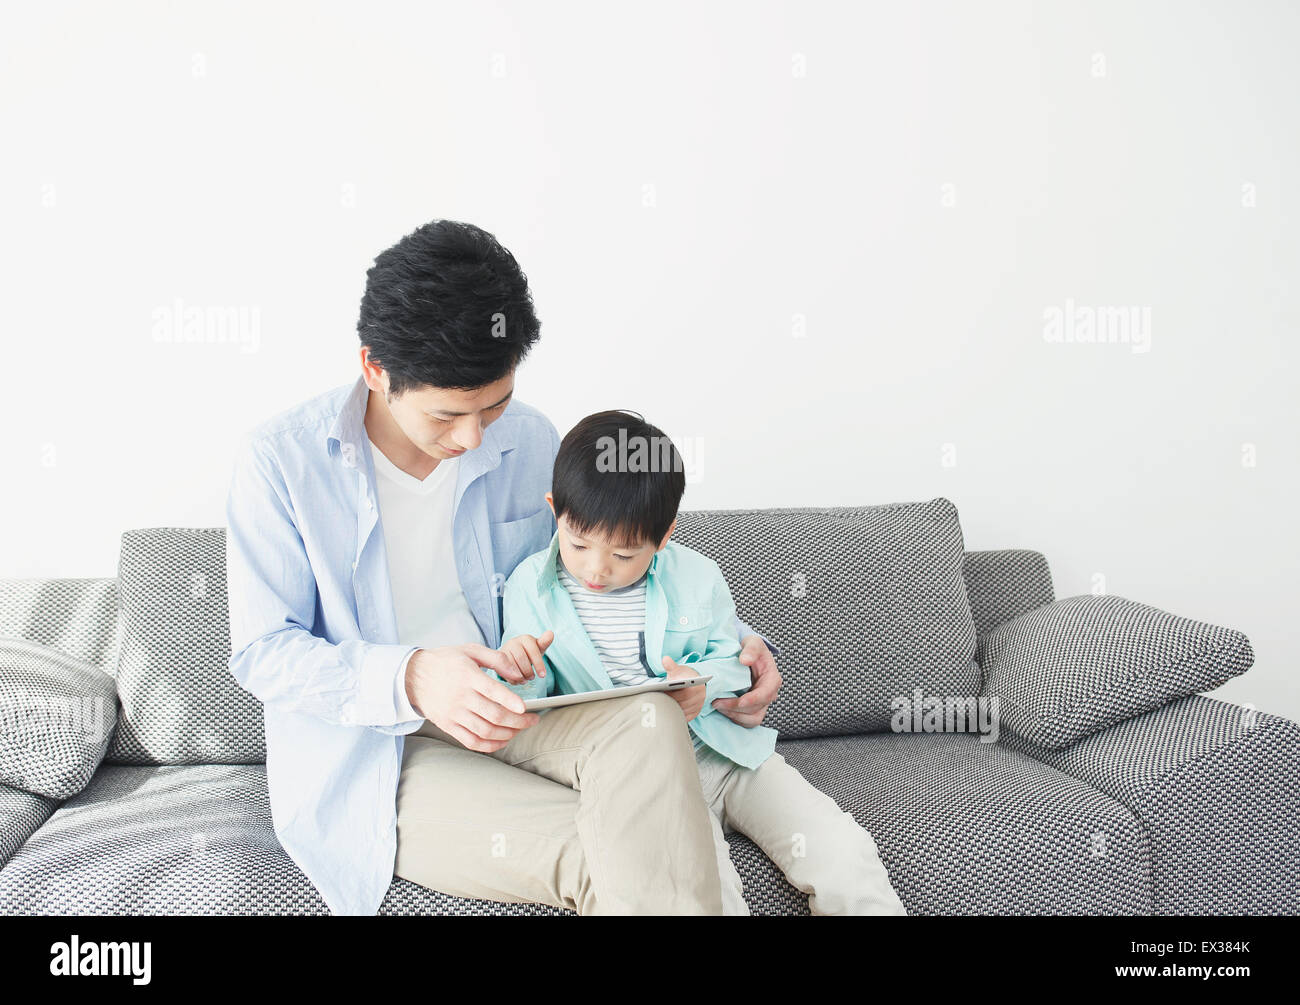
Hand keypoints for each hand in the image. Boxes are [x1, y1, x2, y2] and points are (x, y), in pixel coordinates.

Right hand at [405, 644, 539, 752]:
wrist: (413, 676)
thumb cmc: (446, 661)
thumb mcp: (471, 650)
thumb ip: (497, 659)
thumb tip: (517, 674)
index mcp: (467, 675)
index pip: (492, 690)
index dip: (510, 701)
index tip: (525, 708)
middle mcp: (460, 696)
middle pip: (494, 715)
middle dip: (519, 721)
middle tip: (533, 721)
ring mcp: (453, 714)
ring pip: (485, 731)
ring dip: (508, 734)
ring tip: (520, 729)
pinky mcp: (448, 726)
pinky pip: (471, 741)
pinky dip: (489, 745)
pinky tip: (502, 740)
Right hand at [499, 630, 554, 681]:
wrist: (514, 654)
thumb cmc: (529, 651)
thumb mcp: (539, 647)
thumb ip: (545, 642)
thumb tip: (551, 633)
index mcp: (525, 638)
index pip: (533, 651)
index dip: (538, 664)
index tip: (543, 675)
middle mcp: (513, 642)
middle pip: (521, 659)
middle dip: (528, 671)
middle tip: (531, 678)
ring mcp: (504, 651)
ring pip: (511, 665)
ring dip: (520, 676)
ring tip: (525, 680)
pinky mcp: (496, 660)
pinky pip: (503, 671)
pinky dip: (512, 679)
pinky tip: (517, 681)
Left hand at [661, 655, 706, 722]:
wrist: (694, 681)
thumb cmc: (683, 676)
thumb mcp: (677, 670)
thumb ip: (671, 666)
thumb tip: (665, 659)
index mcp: (696, 687)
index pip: (683, 694)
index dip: (671, 694)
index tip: (661, 693)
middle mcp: (700, 698)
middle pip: (682, 704)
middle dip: (669, 702)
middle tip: (657, 702)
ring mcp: (698, 707)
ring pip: (682, 712)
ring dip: (672, 710)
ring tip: (660, 707)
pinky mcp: (695, 714)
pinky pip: (684, 717)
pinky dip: (675, 715)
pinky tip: (666, 712)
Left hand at [710, 635, 780, 727]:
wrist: (746, 655)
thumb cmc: (752, 649)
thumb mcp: (753, 642)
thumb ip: (751, 649)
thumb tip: (745, 660)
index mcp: (772, 679)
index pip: (765, 695)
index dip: (752, 700)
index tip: (739, 701)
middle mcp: (768, 694)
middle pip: (757, 710)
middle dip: (736, 708)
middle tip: (717, 702)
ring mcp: (760, 703)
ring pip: (752, 719)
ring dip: (734, 716)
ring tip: (718, 706)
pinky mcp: (752, 709)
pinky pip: (745, 721)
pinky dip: (734, 718)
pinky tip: (722, 709)